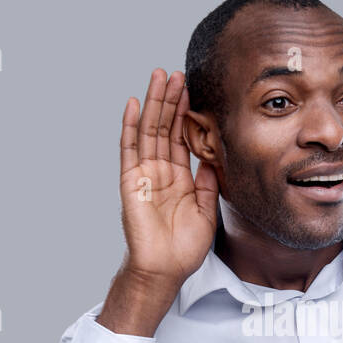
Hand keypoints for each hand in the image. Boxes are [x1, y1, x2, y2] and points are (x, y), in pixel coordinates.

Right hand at [118, 68, 219, 287]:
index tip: (193, 90)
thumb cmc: (184, 249)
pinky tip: (132, 103)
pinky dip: (129, 125)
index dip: (186, 114)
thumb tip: (213, 158)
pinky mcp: (131, 181)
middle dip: (171, 99)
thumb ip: (208, 183)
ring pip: (149, 130)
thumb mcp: (206, 211)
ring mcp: (144, 174)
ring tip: (160, 76)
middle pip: (165, 127)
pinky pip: (128, 148)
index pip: (182, 138)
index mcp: (179, 179)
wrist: (165, 270)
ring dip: (154, 103)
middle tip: (177, 72)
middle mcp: (160, 172)